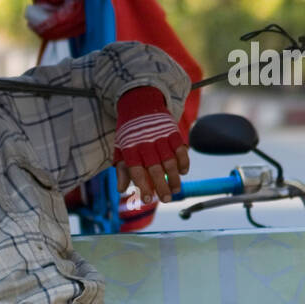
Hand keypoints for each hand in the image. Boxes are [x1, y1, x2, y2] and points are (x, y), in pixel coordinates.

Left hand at [113, 87, 189, 203]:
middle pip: (155, 169)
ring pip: (170, 161)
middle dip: (162, 186)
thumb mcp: (121, 149)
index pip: (137, 171)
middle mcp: (146, 144)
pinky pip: (181, 149)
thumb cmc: (129, 133)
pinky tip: (183, 172)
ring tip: (176, 190)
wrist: (140, 104)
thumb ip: (122, 169)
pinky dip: (184, 162)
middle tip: (166, 199)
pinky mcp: (173, 132)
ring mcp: (160, 138)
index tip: (148, 199)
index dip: (143, 186)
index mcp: (130, 150)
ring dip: (175, 178)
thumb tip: (120, 190)